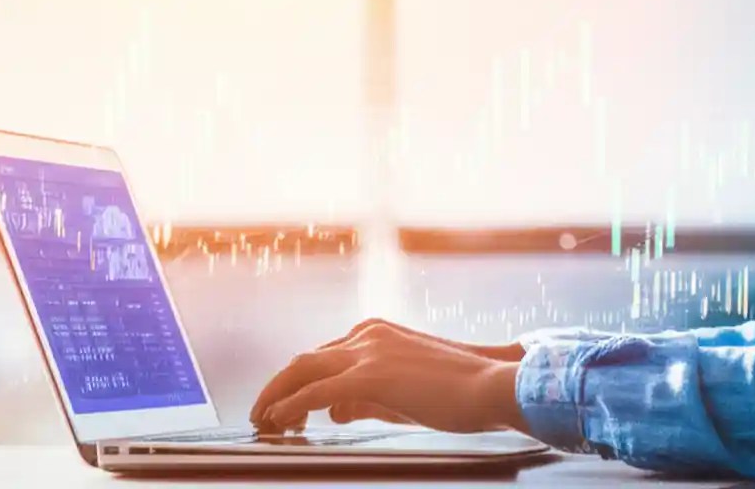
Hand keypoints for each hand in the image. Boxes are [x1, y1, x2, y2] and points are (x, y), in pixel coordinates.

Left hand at [250, 319, 528, 434]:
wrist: (492, 384)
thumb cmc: (460, 390)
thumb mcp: (405, 392)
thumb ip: (368, 397)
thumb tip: (336, 410)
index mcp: (377, 333)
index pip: (323, 357)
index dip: (298, 383)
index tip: (284, 406)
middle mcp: (367, 335)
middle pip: (305, 360)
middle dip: (278, 388)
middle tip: (262, 415)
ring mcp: (368, 351)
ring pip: (302, 369)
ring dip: (276, 396)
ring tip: (263, 421)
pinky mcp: (371, 375)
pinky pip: (317, 391)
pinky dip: (292, 405)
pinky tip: (279, 421)